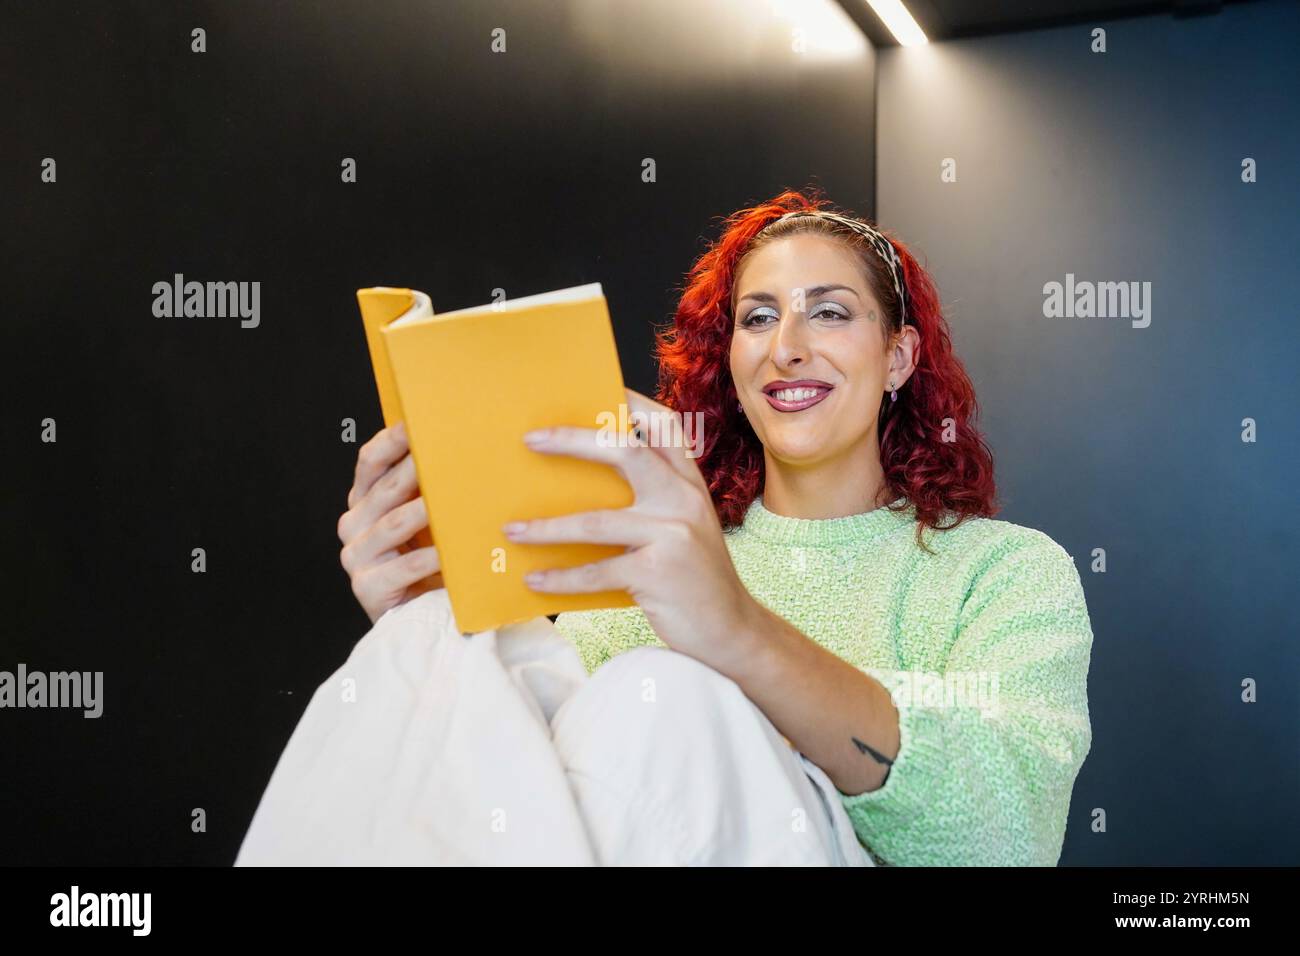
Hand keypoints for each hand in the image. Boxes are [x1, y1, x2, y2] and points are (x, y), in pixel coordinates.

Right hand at [337, 422, 442, 624]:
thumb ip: (425, 489)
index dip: (391, 440)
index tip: (417, 422)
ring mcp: (356, 557)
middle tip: (446, 452)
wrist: (412, 618)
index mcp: (362, 502)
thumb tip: (462, 447)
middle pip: (385, 489)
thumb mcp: (420, 521)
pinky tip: (455, 549)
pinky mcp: (368, 588)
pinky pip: (405, 567)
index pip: (370, 462)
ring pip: (394, 524)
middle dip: (415, 469)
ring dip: (425, 509)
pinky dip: (431, 557)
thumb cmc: (424, 560)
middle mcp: (353, 525)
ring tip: (453, 496)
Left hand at [503, 389, 760, 671]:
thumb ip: (649, 502)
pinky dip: (561, 578)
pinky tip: (534, 580)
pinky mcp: (657, 572)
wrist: (731, 629)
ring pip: (595, 521)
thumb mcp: (681, 528)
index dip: (630, 403)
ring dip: (546, 527)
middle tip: (531, 440)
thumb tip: (577, 488)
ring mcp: (672, 534)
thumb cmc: (694, 577)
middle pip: (625, 451)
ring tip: (511, 530)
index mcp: (689, 483)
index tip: (593, 388)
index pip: (664, 426)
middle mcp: (683, 499)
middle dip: (573, 441)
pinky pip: (596, 571)